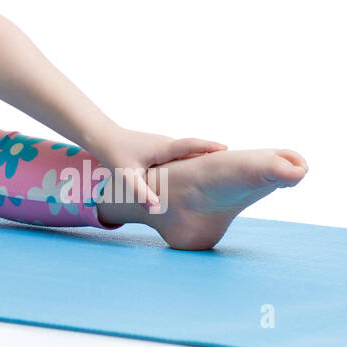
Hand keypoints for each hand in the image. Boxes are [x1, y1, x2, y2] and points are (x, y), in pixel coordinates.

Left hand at [83, 125, 227, 211]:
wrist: (103, 137)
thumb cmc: (114, 155)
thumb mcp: (127, 176)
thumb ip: (141, 193)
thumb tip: (156, 209)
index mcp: (162, 148)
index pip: (190, 145)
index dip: (208, 147)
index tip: (228, 150)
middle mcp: (168, 144)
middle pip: (197, 148)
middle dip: (217, 154)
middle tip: (242, 159)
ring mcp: (167, 146)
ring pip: (192, 152)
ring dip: (209, 157)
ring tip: (234, 168)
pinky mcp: (164, 150)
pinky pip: (186, 155)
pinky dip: (198, 159)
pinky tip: (211, 171)